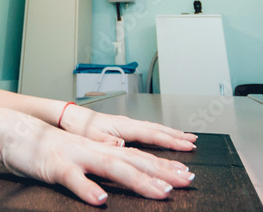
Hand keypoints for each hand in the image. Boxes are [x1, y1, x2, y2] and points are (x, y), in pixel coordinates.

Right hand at [0, 113, 194, 205]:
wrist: (14, 130)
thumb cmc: (46, 146)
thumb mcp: (78, 154)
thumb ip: (101, 161)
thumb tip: (124, 164)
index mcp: (100, 148)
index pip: (138, 156)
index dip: (163, 165)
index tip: (187, 173)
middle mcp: (93, 149)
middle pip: (133, 160)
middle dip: (163, 171)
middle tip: (188, 180)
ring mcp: (76, 156)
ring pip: (111, 167)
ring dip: (138, 179)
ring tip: (160, 193)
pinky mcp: (55, 165)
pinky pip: (73, 178)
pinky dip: (88, 188)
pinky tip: (101, 201)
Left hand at [59, 104, 197, 151]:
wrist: (69, 117)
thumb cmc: (78, 126)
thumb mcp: (90, 137)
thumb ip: (107, 141)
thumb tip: (122, 145)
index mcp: (123, 126)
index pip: (152, 134)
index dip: (171, 141)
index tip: (187, 145)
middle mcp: (127, 124)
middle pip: (158, 129)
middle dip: (177, 136)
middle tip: (194, 141)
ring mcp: (126, 125)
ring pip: (154, 128)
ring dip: (171, 134)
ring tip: (186, 138)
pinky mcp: (123, 128)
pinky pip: (147, 130)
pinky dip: (160, 133)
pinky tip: (164, 137)